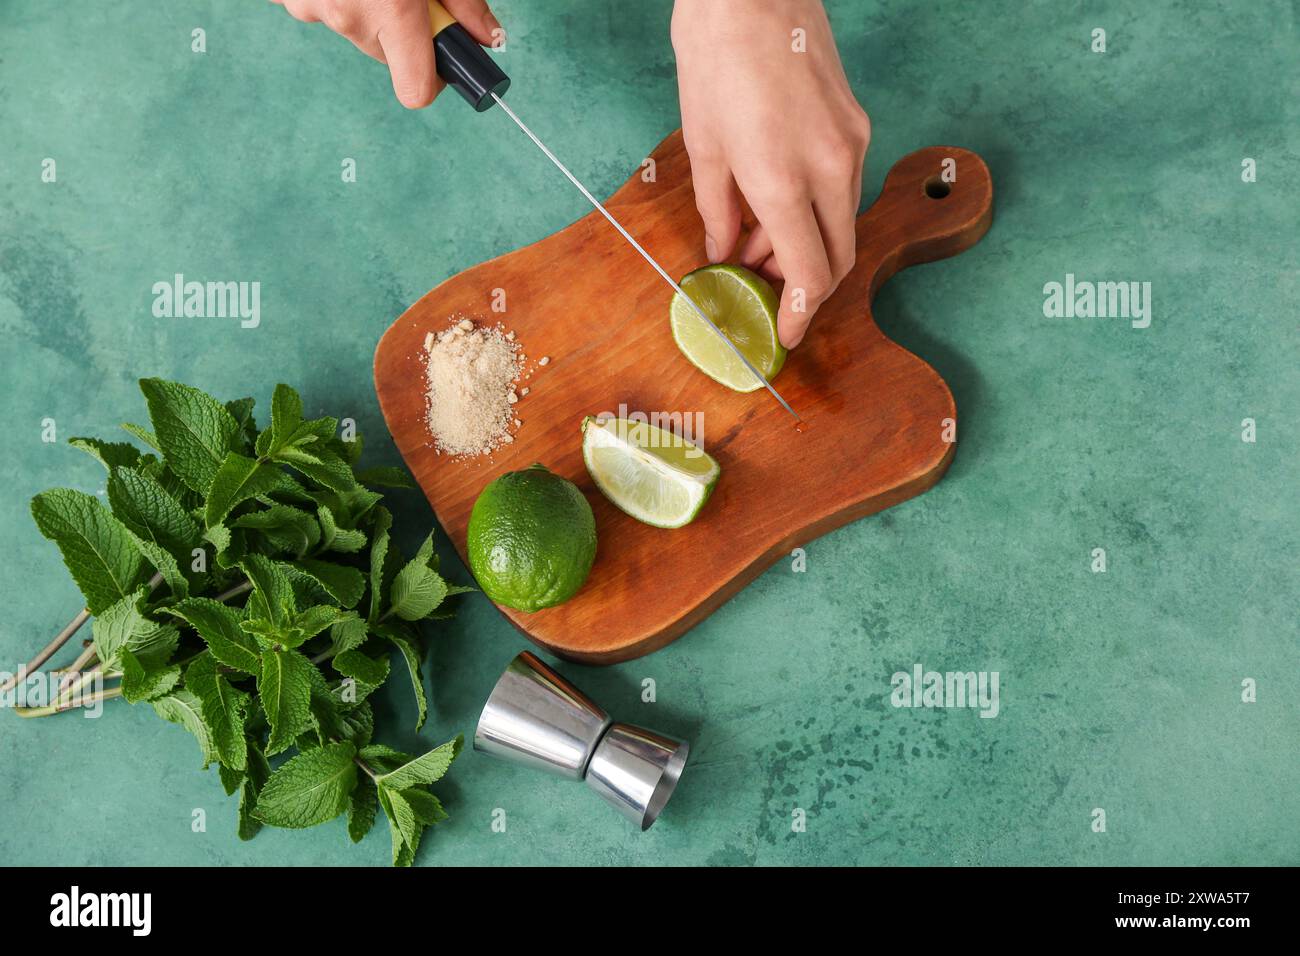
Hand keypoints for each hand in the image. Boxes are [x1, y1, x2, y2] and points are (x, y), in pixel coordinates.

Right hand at [272, 0, 501, 107]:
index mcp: (391, 10)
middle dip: (401, 30)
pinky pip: (320, 4)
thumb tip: (486, 37)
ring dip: (366, 5)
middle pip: (387, 55)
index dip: (433, 79)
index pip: (416, 90)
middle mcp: (347, 16)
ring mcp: (309, 6)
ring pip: (354, 26)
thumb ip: (462, 1)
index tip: (443, 59)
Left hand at [672, 0, 869, 347]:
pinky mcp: (857, 124)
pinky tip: (776, 202)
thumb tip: (725, 250)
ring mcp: (852, 143)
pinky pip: (842, 187)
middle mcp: (831, 167)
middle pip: (836, 257)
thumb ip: (718, 209)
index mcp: (784, 180)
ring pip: (840, 223)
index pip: (809, 274)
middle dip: (800, 285)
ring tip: (755, 239)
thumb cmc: (717, 55)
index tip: (784, 336)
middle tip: (761, 289)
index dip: (797, 314)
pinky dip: (814, 210)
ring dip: (804, 245)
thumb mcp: (703, 143)